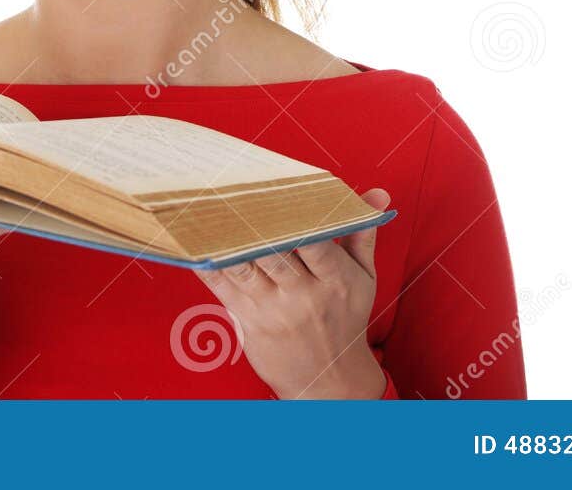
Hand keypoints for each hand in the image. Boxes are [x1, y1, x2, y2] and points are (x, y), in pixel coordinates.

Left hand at [197, 187, 390, 398]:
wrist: (330, 381)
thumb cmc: (345, 319)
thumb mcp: (363, 278)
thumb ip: (362, 232)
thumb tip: (377, 194)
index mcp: (336, 279)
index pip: (315, 241)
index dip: (295, 216)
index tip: (276, 191)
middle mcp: (304, 295)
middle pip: (274, 251)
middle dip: (254, 222)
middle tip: (233, 189)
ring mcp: (274, 309)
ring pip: (244, 266)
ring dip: (225, 239)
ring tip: (208, 208)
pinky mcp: (248, 321)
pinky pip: (222, 286)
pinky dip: (207, 263)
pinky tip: (194, 241)